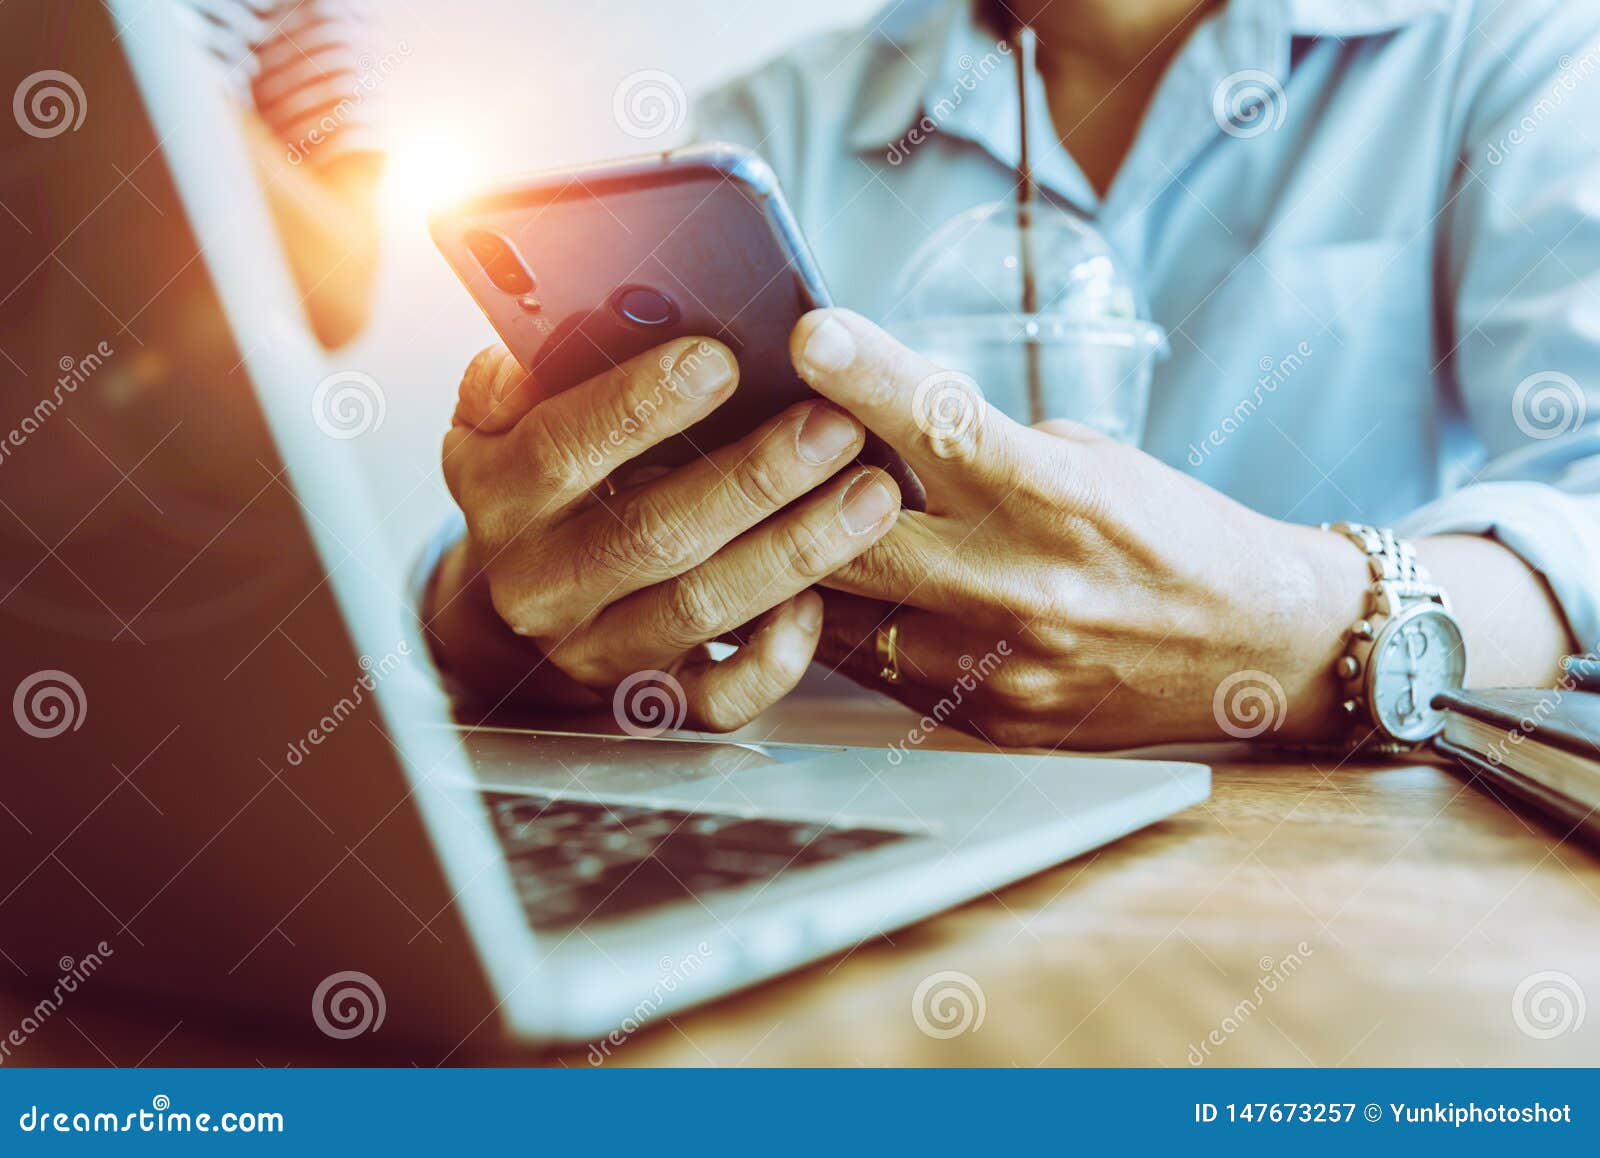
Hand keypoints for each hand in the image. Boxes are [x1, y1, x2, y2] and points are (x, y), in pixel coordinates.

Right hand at [429, 337, 902, 730]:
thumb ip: (542, 362)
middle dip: (752, 479)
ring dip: (794, 550)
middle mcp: (534, 581)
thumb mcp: (514, 408)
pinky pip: (716, 697)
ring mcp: (589, 648)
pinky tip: (823, 600)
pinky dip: (775, 653)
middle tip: (834, 426)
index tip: (722, 360)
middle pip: (648, 534)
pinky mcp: (643, 699)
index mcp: (494, 491)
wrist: (522, 588)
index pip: (559, 449)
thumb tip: (595, 309)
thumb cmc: (545, 469)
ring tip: (870, 493)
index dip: (638, 406)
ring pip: (697, 608)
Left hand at [788, 309, 1369, 749]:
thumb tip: (879, 421)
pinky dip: (855, 628)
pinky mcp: (991, 722)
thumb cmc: (1174, 535)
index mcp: (1061, 498)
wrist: (1259, 646)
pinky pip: (879, 672)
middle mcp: (1025, 588)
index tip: (811, 332)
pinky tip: (857, 598)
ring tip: (787, 530)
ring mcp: (1002, 667)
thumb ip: (985, 448)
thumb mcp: (1091, 461)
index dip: (871, 377)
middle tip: (754, 453)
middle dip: (792, 493)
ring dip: (809, 570)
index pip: (948, 427)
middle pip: (854, 540)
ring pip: (843, 619)